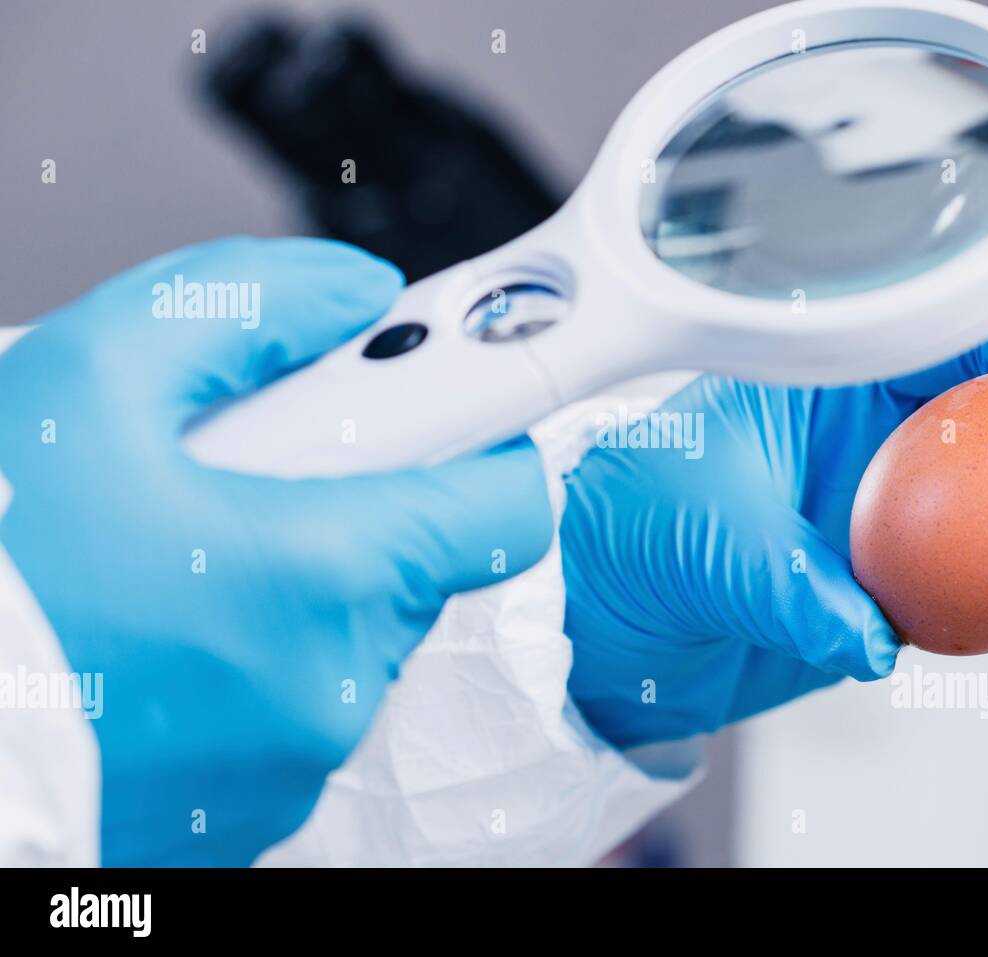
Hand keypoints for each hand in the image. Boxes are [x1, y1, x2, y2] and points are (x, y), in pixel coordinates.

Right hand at [0, 237, 552, 864]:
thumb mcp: (90, 376)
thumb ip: (245, 305)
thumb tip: (353, 293)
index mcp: (326, 578)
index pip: (507, 508)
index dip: (484, 438)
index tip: (457, 400)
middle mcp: (330, 690)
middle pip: (413, 561)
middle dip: (350, 499)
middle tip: (248, 468)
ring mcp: (289, 766)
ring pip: (344, 630)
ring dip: (288, 577)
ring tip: (172, 556)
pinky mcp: (246, 812)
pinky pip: (287, 700)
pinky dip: (247, 652)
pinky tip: (156, 627)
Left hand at [560, 298, 987, 747]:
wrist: (605, 604)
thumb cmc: (633, 526)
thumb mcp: (707, 532)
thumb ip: (791, 583)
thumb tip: (867, 635)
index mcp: (834, 373)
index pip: (958, 332)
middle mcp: (872, 430)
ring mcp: (889, 501)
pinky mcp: (891, 570)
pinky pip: (985, 569)